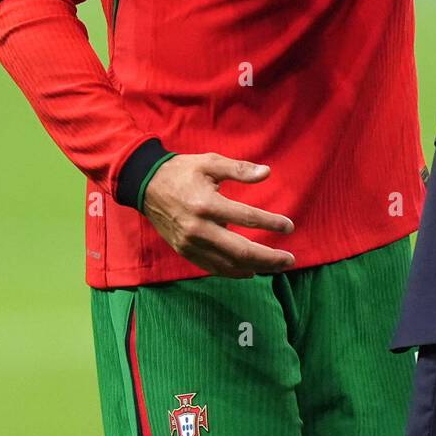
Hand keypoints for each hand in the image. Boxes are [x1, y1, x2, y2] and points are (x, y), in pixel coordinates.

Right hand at [142, 153, 294, 278]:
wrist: (146, 186)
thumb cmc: (182, 171)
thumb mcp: (210, 162)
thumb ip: (239, 169)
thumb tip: (267, 173)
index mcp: (207, 204)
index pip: (247, 218)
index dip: (271, 223)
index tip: (289, 226)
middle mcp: (199, 229)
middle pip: (240, 250)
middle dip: (268, 257)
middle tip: (289, 260)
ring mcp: (190, 244)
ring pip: (228, 264)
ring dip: (255, 268)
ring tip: (276, 267)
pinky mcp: (185, 251)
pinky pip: (213, 267)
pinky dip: (233, 272)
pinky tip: (249, 271)